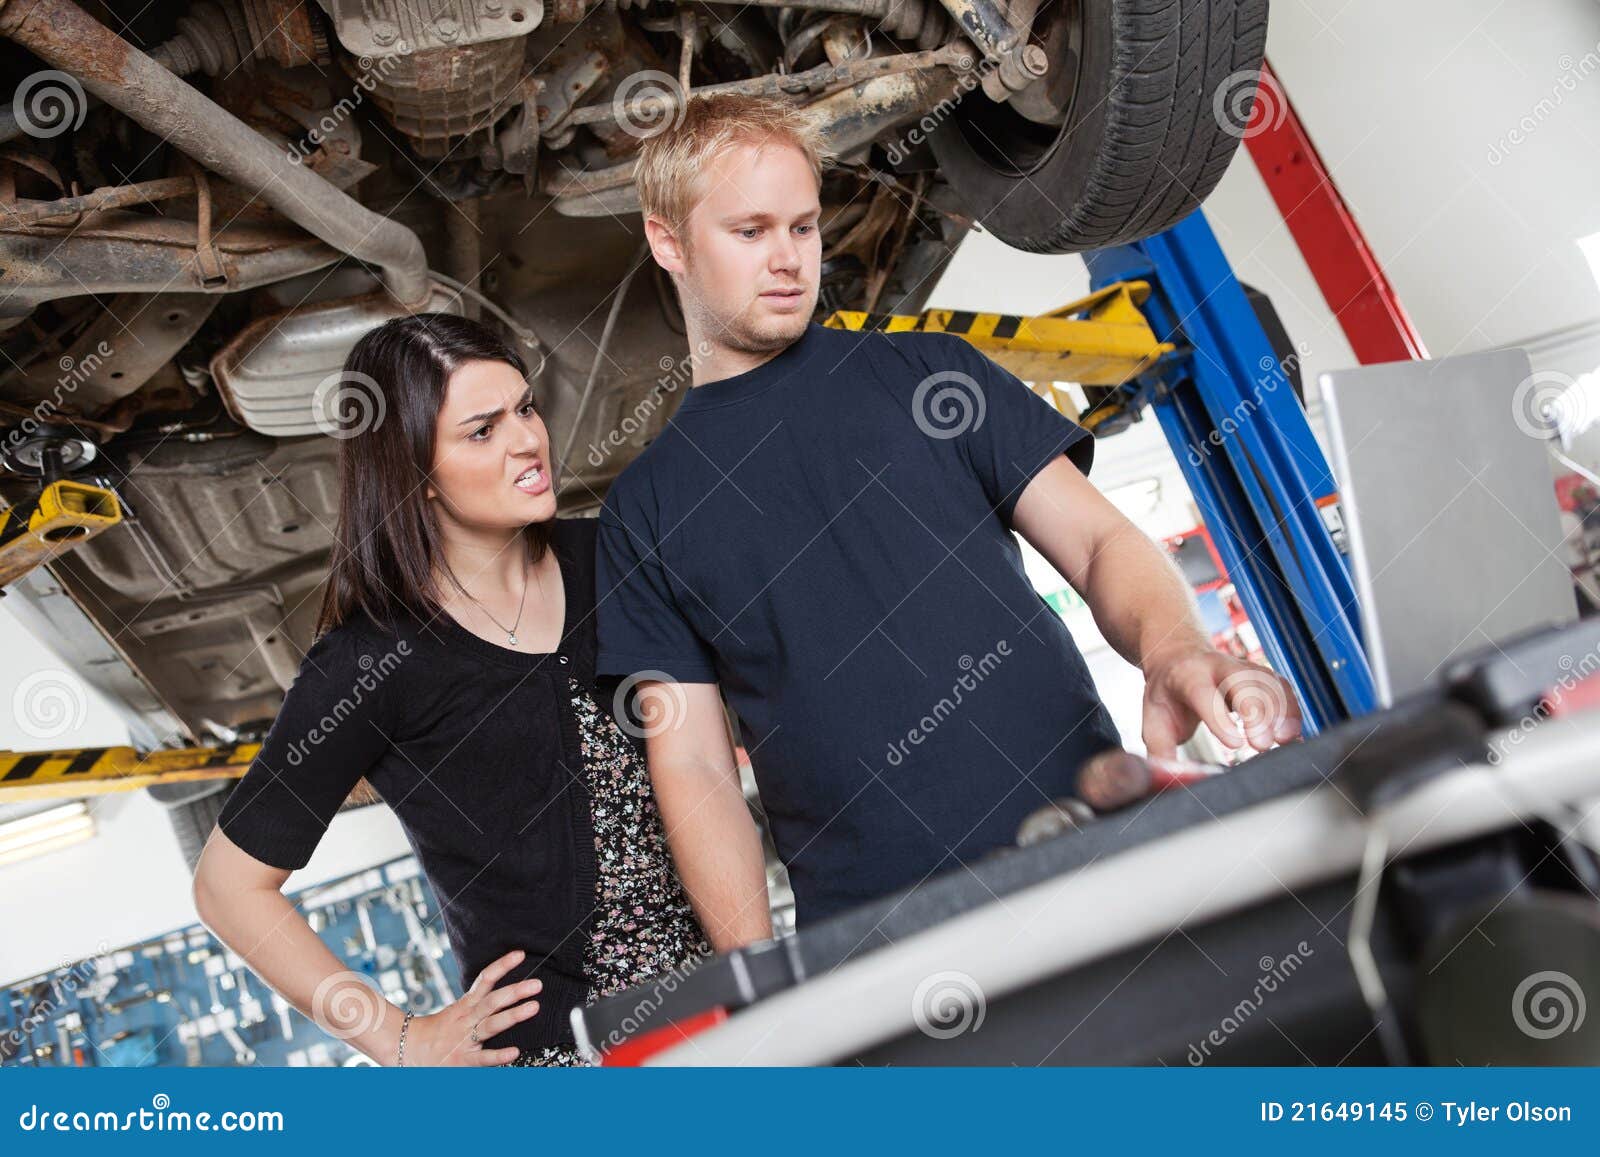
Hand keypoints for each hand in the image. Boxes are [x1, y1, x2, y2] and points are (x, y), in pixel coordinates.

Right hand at [402, 949, 542, 1065]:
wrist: (405, 1048)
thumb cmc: (434, 1032)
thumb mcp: (456, 1013)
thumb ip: (477, 1004)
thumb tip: (502, 992)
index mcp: (465, 1005)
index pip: (484, 980)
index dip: (502, 966)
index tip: (520, 954)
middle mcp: (466, 1019)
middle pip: (492, 1001)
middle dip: (515, 991)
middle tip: (537, 984)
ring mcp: (464, 1039)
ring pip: (491, 1025)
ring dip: (512, 1015)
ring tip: (534, 1007)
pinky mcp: (462, 1060)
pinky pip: (483, 1058)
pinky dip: (498, 1055)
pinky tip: (514, 1052)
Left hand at [1140, 644, 1301, 761]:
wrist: (1178, 657)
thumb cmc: (1167, 695)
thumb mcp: (1153, 720)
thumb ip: (1161, 752)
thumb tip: (1171, 783)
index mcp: (1187, 675)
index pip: (1203, 692)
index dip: (1219, 718)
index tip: (1234, 744)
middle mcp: (1218, 666)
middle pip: (1242, 681)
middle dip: (1255, 712)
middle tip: (1262, 744)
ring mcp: (1242, 668)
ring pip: (1267, 683)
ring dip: (1279, 711)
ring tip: (1284, 740)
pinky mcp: (1261, 675)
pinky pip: (1281, 687)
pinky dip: (1291, 709)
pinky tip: (1292, 734)